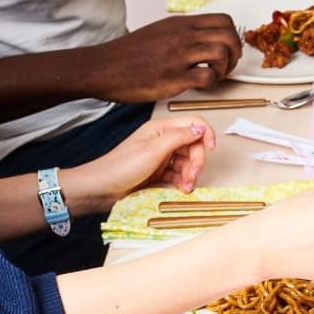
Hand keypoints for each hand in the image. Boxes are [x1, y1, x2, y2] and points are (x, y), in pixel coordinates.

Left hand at [64, 118, 216, 214]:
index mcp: (162, 128)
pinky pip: (179, 175)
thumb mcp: (153, 149)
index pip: (193, 123)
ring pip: (188, 162)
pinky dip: (183, 182)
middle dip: (197, 161)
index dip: (206, 134)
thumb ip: (180, 137)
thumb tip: (201, 128)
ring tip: (185, 186)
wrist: (101, 189)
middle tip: (193, 174)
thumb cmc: (121, 166)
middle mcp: (163, 140)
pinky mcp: (159, 173)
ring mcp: (161, 157)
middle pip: (193, 146)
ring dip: (190, 174)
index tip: (211, 148)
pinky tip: (180, 189)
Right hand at [91, 15, 242, 102]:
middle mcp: (182, 36)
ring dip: (225, 68)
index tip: (229, 49)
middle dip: (235, 53)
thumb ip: (181, 32)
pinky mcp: (173, 77)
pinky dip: (211, 83)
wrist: (102, 67)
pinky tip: (201, 86)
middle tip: (227, 65)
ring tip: (214, 77)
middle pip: (228, 36)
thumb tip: (202, 38)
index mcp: (180, 23)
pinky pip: (207, 77)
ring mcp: (178, 56)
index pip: (223, 20)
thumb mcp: (158, 31)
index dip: (233, 36)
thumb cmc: (127, 54)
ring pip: (221, 53)